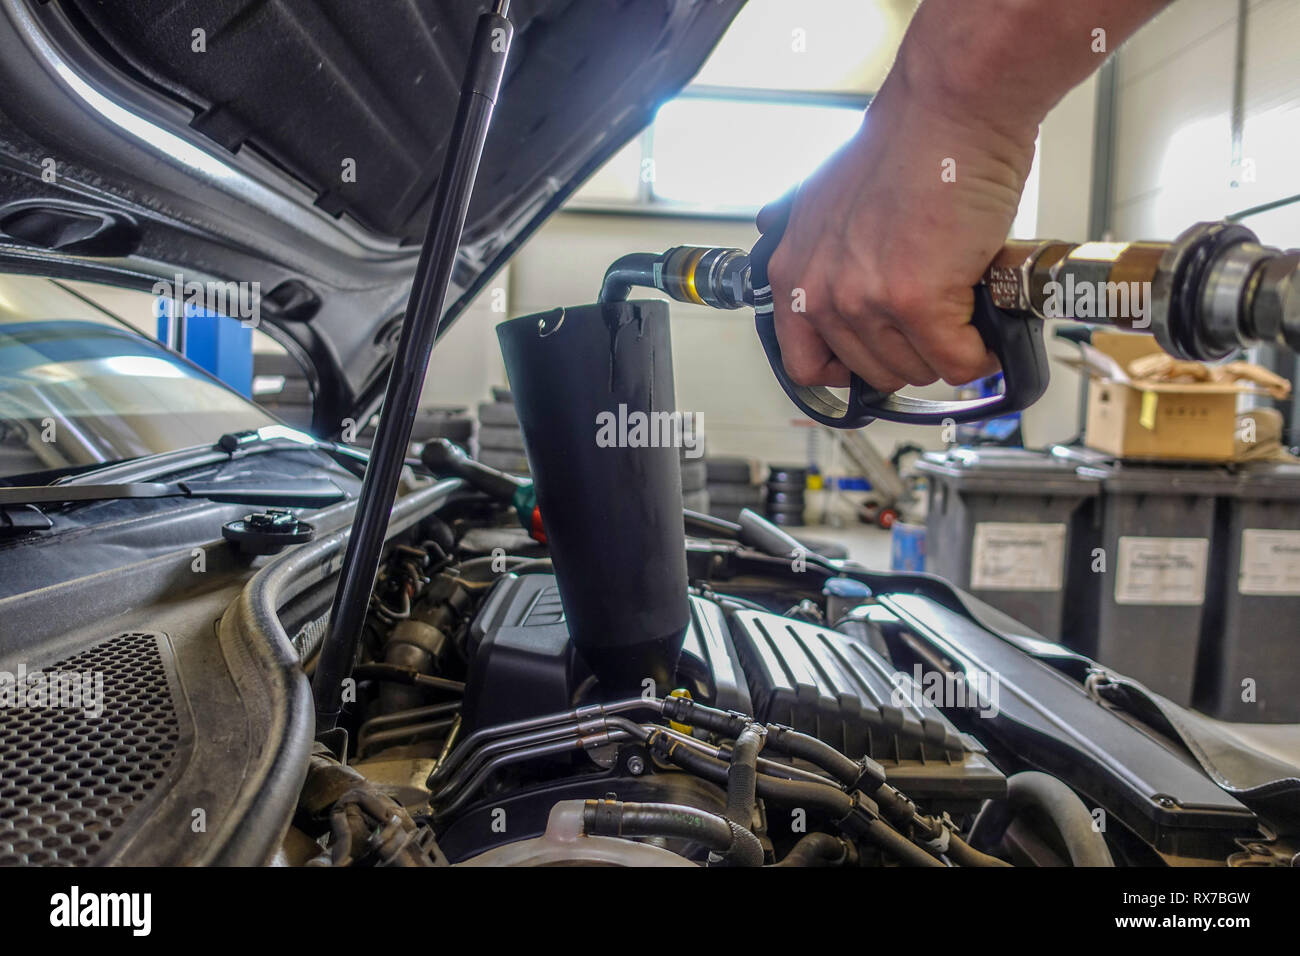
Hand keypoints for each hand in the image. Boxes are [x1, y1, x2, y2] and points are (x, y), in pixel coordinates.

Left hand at [760, 61, 1036, 392]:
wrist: (949, 109)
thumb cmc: (905, 143)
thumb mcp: (823, 197)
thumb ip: (811, 242)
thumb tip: (785, 248)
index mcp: (793, 272)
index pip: (806, 364)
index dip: (850, 369)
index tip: (877, 358)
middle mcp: (821, 292)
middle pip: (871, 371)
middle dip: (912, 353)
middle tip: (938, 323)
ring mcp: (866, 300)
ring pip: (916, 370)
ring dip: (948, 352)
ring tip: (964, 313)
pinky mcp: (917, 302)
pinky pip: (957, 363)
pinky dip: (980, 354)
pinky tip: (986, 327)